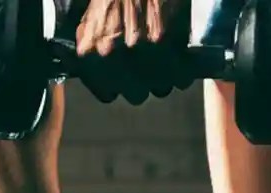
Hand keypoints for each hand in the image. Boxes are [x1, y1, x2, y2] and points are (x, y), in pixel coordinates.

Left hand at [72, 0, 194, 104]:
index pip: (108, 94)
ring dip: (164, 77)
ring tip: (164, 60)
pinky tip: (178, 57)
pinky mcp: (166, 41)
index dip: (119, 86)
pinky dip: (183, 69)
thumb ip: (88, 48)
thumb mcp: (88, 19)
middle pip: (136, 94)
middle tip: (146, 68)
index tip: (125, 79)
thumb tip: (87, 65)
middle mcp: (114, 55)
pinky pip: (180, 74)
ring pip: (160, 87)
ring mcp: (142, 50)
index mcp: (91, 52)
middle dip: (142, 83)